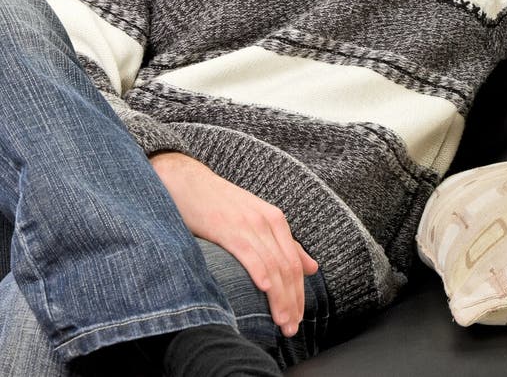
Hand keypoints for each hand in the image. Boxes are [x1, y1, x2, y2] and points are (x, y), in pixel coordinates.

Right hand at [150, 151, 318, 336]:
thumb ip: (285, 243)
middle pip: (287, 268)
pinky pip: (249, 253)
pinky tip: (265, 290)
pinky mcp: (228, 227)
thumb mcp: (256, 219)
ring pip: (273, 266)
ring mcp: (248, 224)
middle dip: (292, 301)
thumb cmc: (220, 205)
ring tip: (281, 321)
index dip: (300, 294)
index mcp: (276, 220)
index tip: (298, 318)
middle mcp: (267, 221)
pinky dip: (259, 272)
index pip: (295, 264)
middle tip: (291, 328)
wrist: (188, 181)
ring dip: (280, 298)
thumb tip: (313, 267)